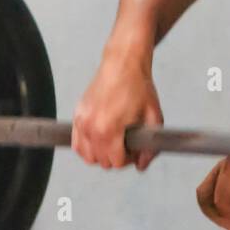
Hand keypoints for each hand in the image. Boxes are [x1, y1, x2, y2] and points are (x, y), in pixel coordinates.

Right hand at [73, 44, 162, 170]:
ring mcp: (81, 121)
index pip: (115, 162)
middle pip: (101, 161)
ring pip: (86, 156)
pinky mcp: (77, 115)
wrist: (123, 64)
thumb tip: (142, 165)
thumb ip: (149, 147)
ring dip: (101, 155)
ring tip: (114, 143)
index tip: (135, 150)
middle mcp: (91, 127)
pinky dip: (87, 147)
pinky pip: (76, 144)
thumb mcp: (153, 119)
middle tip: (127, 145)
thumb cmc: (138, 87)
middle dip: (116, 158)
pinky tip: (100, 140)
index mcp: (109, 129)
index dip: (129, 160)